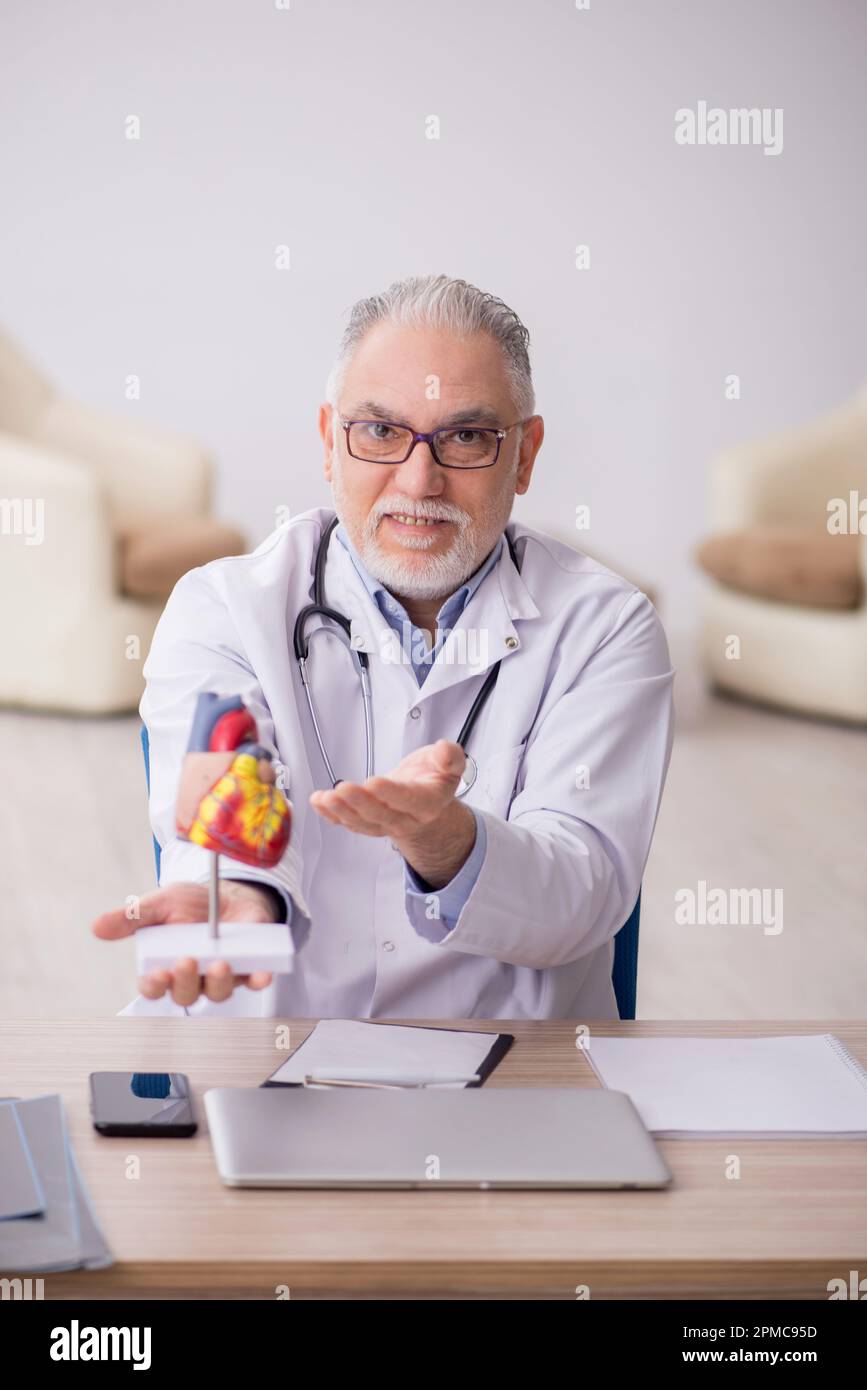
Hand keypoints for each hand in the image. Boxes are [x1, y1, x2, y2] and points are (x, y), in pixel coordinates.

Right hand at [91, 880, 275, 1005]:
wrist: (228, 893)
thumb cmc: (191, 903)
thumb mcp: (161, 902)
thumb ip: (133, 917)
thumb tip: (97, 927)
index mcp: (165, 966)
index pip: (154, 987)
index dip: (154, 986)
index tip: (157, 975)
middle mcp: (192, 977)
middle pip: (186, 995)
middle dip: (185, 982)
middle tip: (187, 961)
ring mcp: (221, 976)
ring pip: (218, 993)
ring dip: (218, 983)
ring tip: (220, 964)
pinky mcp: (249, 969)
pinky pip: (254, 981)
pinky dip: (258, 979)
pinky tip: (261, 974)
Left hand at [308, 738, 465, 839]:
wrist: (425, 801)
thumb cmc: (433, 778)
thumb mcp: (450, 763)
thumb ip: (451, 756)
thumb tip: (445, 750)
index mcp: (428, 803)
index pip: (410, 800)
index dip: (391, 794)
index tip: (374, 782)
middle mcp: (406, 819)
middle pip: (382, 815)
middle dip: (360, 803)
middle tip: (344, 788)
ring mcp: (384, 824)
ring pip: (362, 823)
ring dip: (341, 811)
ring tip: (326, 798)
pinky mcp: (366, 822)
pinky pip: (347, 823)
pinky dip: (330, 815)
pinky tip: (318, 802)